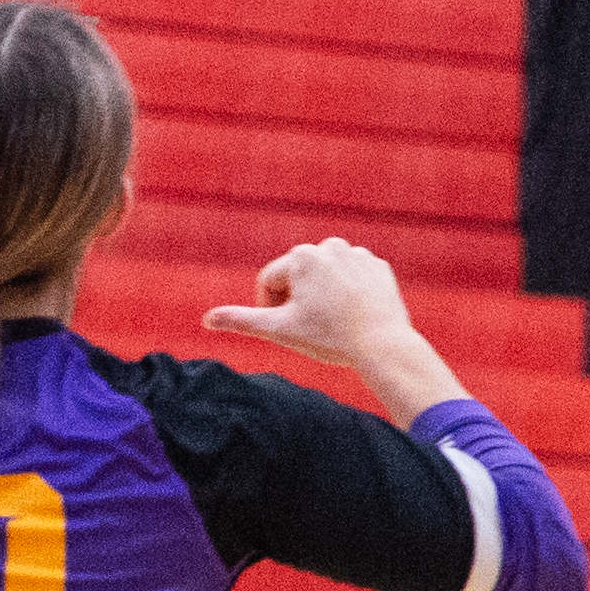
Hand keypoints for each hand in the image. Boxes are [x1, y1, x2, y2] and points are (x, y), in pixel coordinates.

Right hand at [203, 237, 413, 368]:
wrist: (383, 344)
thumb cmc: (329, 337)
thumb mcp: (280, 329)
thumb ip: (243, 320)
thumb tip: (207, 319)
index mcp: (301, 256)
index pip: (270, 282)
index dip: (270, 309)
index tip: (287, 329)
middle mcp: (329, 246)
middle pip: (298, 277)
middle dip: (298, 301)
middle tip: (312, 327)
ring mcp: (357, 254)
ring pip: (326, 278)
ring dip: (322, 297)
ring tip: (334, 322)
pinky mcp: (378, 267)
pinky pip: (353, 280)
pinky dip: (349, 295)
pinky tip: (354, 316)